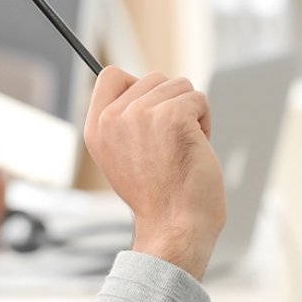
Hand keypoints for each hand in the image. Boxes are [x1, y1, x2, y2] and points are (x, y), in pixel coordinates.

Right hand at [83, 67, 226, 279]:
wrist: (175, 226)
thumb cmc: (158, 196)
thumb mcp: (120, 157)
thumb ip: (123, 122)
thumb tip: (145, 91)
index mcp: (96, 128)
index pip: (111, 75)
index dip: (137, 86)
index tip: (151, 110)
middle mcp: (113, 119)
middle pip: (152, 77)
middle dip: (170, 103)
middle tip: (169, 142)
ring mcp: (142, 115)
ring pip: (179, 85)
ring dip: (189, 112)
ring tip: (182, 146)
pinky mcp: (172, 116)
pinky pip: (198, 98)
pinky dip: (205, 121)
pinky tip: (196, 147)